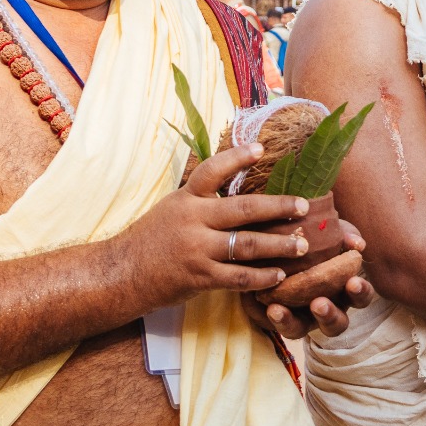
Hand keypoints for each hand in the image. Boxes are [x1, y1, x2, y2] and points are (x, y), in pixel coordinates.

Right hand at [130, 143, 315, 298]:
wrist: (122, 273)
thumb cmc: (151, 239)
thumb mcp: (173, 208)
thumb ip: (202, 200)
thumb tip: (239, 189)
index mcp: (187, 198)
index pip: (213, 170)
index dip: (236, 158)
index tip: (260, 148)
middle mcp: (193, 220)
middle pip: (244, 209)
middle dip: (279, 207)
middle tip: (304, 206)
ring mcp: (197, 249)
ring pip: (248, 245)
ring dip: (279, 245)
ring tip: (303, 245)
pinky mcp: (200, 277)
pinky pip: (238, 277)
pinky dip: (262, 277)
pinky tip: (279, 275)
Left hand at [242, 222, 376, 338]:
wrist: (278, 241)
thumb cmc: (314, 239)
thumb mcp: (331, 234)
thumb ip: (345, 236)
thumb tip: (358, 243)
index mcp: (344, 290)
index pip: (360, 296)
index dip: (360, 292)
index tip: (353, 281)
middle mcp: (328, 309)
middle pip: (337, 324)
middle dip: (329, 315)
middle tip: (318, 304)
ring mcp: (302, 317)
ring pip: (300, 330)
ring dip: (291, 322)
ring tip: (277, 309)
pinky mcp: (278, 318)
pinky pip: (275, 325)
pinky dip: (271, 317)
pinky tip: (265, 305)